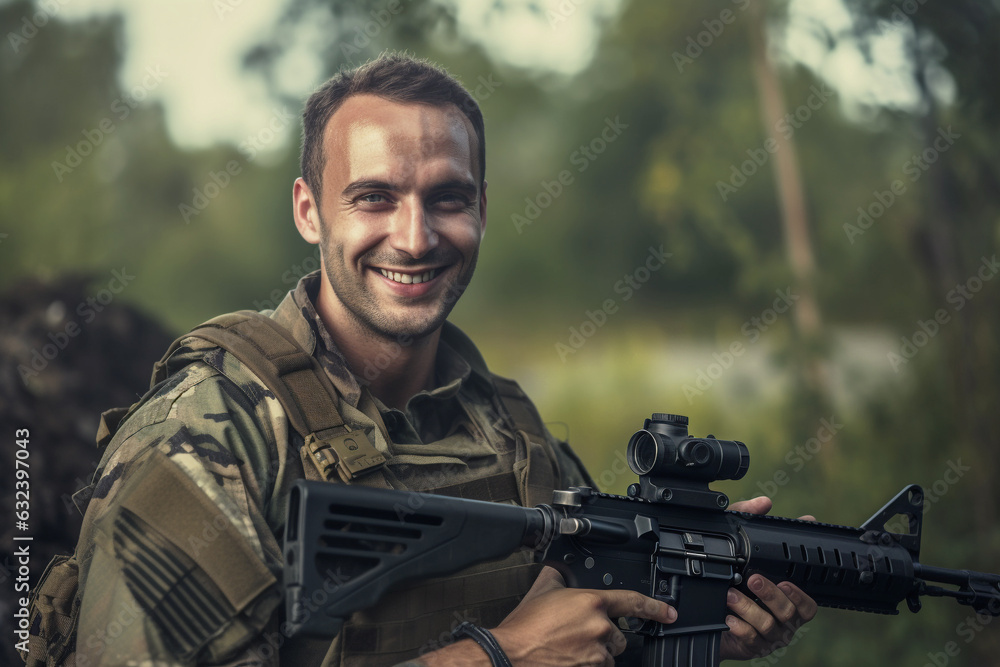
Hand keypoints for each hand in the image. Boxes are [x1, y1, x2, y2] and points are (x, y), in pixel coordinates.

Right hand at [491, 566, 675, 666]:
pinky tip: (568, 658)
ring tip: (569, 648)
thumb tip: (561, 573)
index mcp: (591, 602)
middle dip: (604, 637)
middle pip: (618, 636)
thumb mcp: (543, 591)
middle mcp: (599, 628)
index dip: (655, 608)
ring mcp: (596, 653)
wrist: (512, 653)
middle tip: (579, 636)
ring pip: (608, 656)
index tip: (669, 613)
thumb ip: (559, 580)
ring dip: (595, 654)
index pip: (632, 602)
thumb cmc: (524, 627)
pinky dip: (587, 665)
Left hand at [721, 496, 817, 659]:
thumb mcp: (735, 545)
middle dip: (770, 594)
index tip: (785, 580)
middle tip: (752, 580)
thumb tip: (765, 502)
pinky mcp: (750, 647)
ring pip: (768, 625)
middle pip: (788, 612)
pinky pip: (751, 639)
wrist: (706, 615)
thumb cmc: (730, 579)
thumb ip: (749, 520)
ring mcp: (767, 636)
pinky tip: (727, 617)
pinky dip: (739, 626)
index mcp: (786, 600)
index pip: (807, 603)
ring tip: (729, 595)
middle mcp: (782, 621)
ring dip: (748, 608)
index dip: (800, 593)